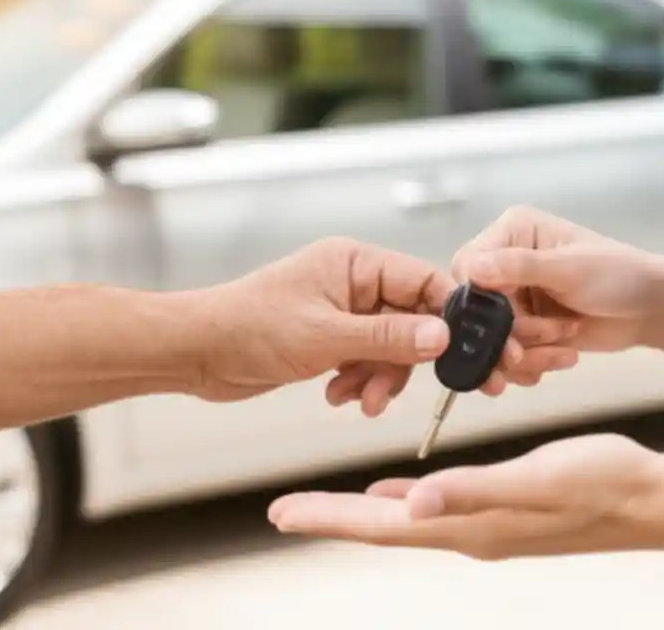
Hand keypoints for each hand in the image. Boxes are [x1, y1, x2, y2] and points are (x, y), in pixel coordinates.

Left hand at [190, 237, 463, 414]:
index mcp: (356, 263)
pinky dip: (360, 382)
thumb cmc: (248, 328)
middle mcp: (354, 283)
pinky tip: (338, 395)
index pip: (424, 282)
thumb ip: (388, 339)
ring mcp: (343, 311)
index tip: (467, 351)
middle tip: (393, 392)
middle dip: (405, 361)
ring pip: (391, 347)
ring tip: (358, 400)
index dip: (448, 317)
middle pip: (412, 320)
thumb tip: (441, 337)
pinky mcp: (332, 338)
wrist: (196, 353)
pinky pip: (368, 360)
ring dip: (380, 378)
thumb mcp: (326, 338)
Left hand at [267, 434, 663, 558]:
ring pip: (409, 520)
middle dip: (333, 517)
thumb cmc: (603, 483)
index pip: (381, 527)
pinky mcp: (506, 511)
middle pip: (384, 528)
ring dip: (365, 513)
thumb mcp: (537, 478)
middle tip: (283, 510)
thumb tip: (410, 508)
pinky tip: (401, 495)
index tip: (280, 512)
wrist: (655, 500)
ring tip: (328, 503)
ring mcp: (489, 526)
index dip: (329, 517)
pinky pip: (440, 508)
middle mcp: (472, 532)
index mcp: (470, 526)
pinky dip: (409, 501)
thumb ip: (474, 492)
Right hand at [453, 206, 663, 387]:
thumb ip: (520, 267)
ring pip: (490, 338)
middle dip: (509, 334)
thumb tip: (472, 268)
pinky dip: (532, 364)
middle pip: (476, 309)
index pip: (468, 265)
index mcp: (513, 232)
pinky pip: (507, 355)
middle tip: (537, 344)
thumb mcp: (569, 269)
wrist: (649, 310)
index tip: (503, 321)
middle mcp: (505, 262)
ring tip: (564, 347)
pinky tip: (563, 357)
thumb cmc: (618, 276)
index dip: (478, 298)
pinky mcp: (524, 328)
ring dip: (526, 353)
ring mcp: (514, 298)